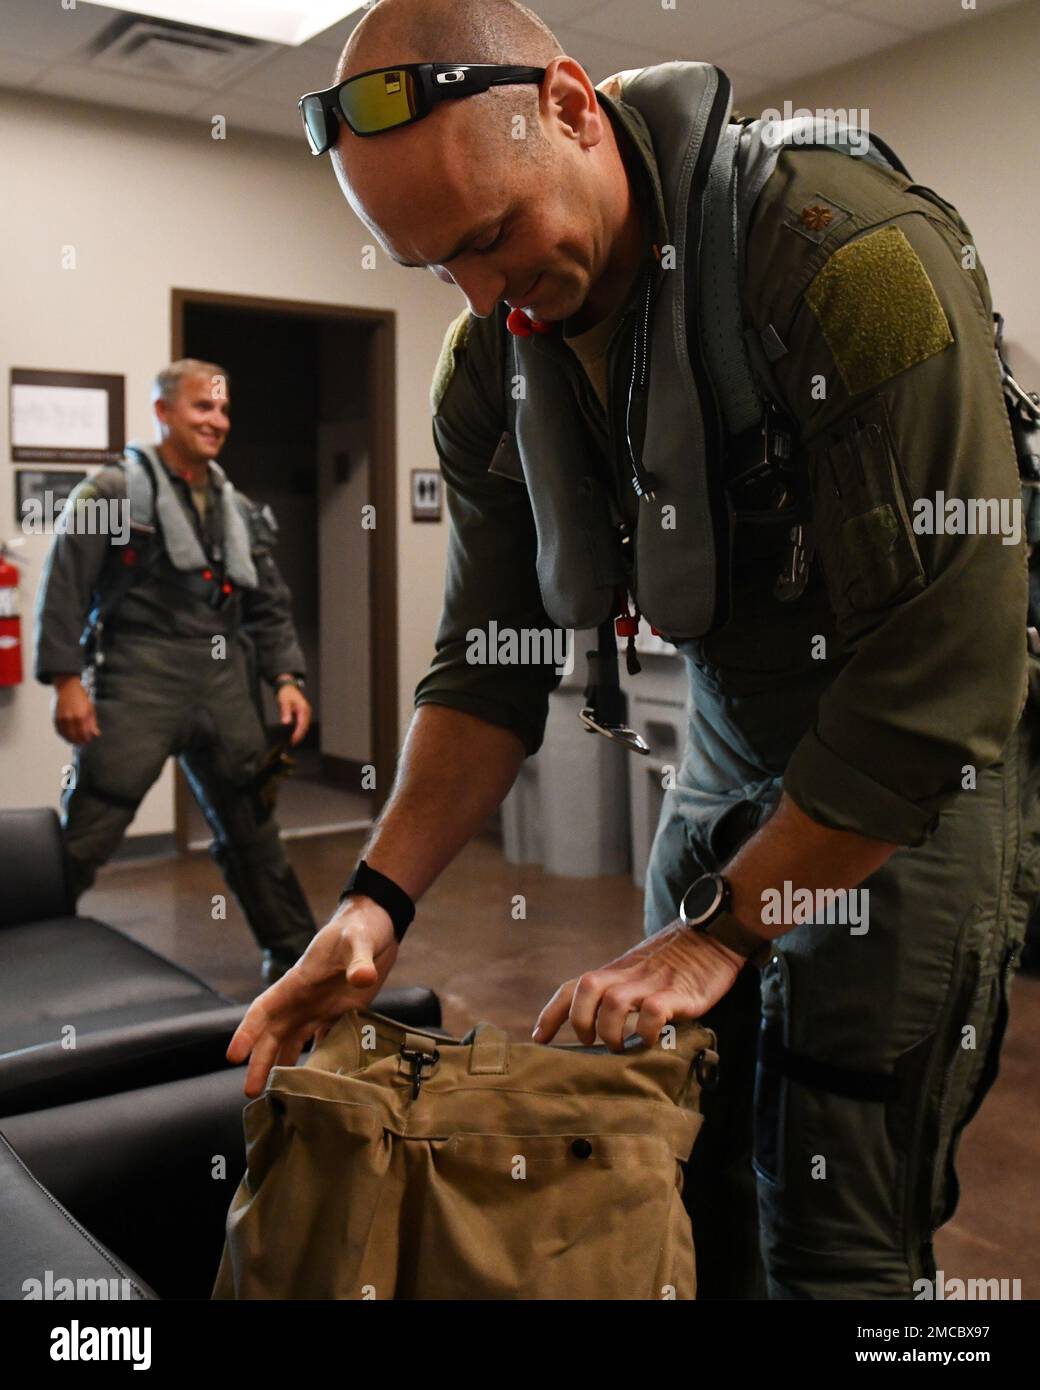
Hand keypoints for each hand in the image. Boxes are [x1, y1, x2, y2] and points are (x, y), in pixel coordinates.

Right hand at [53, 676, 99, 744]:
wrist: (67, 687)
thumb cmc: (81, 698)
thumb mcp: (90, 708)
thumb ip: (92, 722)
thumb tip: (96, 734)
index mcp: (82, 716)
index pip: (84, 734)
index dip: (86, 739)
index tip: (88, 740)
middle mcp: (71, 718)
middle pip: (75, 737)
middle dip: (79, 741)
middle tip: (82, 742)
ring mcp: (62, 718)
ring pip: (66, 735)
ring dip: (71, 740)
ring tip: (75, 741)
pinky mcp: (55, 718)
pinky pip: (59, 731)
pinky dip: (63, 736)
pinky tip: (67, 736)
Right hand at [226, 896, 397, 1097]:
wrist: (377, 928)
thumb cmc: (359, 928)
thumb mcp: (359, 941)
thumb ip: (359, 961)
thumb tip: (362, 979)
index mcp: (297, 983)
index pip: (264, 1009)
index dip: (247, 1031)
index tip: (233, 1056)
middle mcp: (303, 1000)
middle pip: (274, 1035)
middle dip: (260, 1062)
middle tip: (251, 1093)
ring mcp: (320, 1009)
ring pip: (294, 1043)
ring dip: (285, 1067)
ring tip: (279, 1098)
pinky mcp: (341, 1014)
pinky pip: (325, 1042)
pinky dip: (320, 1062)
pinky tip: (319, 1084)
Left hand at [276, 682, 310, 745]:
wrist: (287, 687)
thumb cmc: (286, 693)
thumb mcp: (284, 702)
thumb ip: (286, 712)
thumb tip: (286, 722)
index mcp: (303, 709)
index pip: (302, 724)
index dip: (298, 733)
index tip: (294, 740)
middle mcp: (306, 711)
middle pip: (305, 727)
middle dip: (300, 736)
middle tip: (293, 743)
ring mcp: (305, 712)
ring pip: (304, 726)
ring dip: (300, 734)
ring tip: (294, 741)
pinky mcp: (302, 713)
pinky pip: (302, 723)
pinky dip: (299, 729)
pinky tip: (295, 734)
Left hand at [532, 921, 745, 1052]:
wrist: (715, 933)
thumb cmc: (681, 958)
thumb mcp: (643, 968)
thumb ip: (624, 989)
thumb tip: (607, 1023)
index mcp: (617, 971)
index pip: (574, 986)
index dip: (552, 1012)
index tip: (538, 1038)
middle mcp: (628, 975)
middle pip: (585, 988)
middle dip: (579, 1021)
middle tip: (590, 1043)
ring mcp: (651, 983)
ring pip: (613, 1003)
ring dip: (611, 1031)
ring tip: (622, 1048)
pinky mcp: (677, 993)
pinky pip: (653, 1012)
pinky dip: (646, 1031)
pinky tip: (652, 1041)